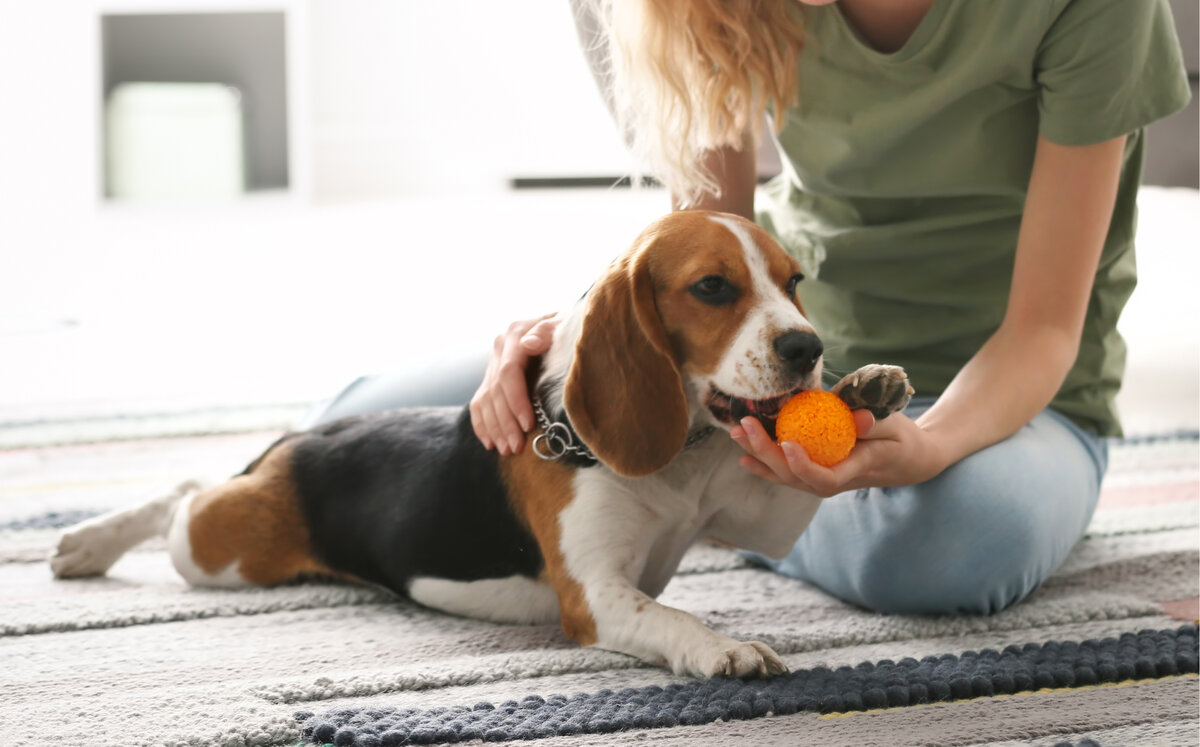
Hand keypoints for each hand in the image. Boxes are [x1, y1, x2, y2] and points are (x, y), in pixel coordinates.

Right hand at [469, 313, 559, 454]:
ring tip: (507, 450)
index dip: (516, 400)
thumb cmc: (569, 329)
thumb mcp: (564, 325)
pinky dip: (482, 424)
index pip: (509, 372)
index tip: (527, 424)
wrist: (562, 325)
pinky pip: (479, 403)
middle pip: (496, 391)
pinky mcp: (491, 376)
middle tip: (516, 446)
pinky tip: (490, 443)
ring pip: (485, 400)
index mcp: (516, 334)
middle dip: (505, 421)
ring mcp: (493, 362)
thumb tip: (529, 343)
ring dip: (494, 428)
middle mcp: (500, 347)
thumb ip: (547, 332)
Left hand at [729, 410, 948, 496]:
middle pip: (794, 477)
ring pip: (786, 475)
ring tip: (736, 434)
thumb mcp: (895, 427)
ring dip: (759, 455)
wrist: (908, 460)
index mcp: (855, 470)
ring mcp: (822, 480)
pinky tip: (744, 456)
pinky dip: (765, 464)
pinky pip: (787, 472)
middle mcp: (834, 481)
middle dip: (766, 453)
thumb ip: (876, 423)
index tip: (787, 443)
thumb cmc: (901, 439)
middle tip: (746, 426)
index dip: (803, 465)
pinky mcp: (816, 472)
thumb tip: (860, 418)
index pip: (824, 478)